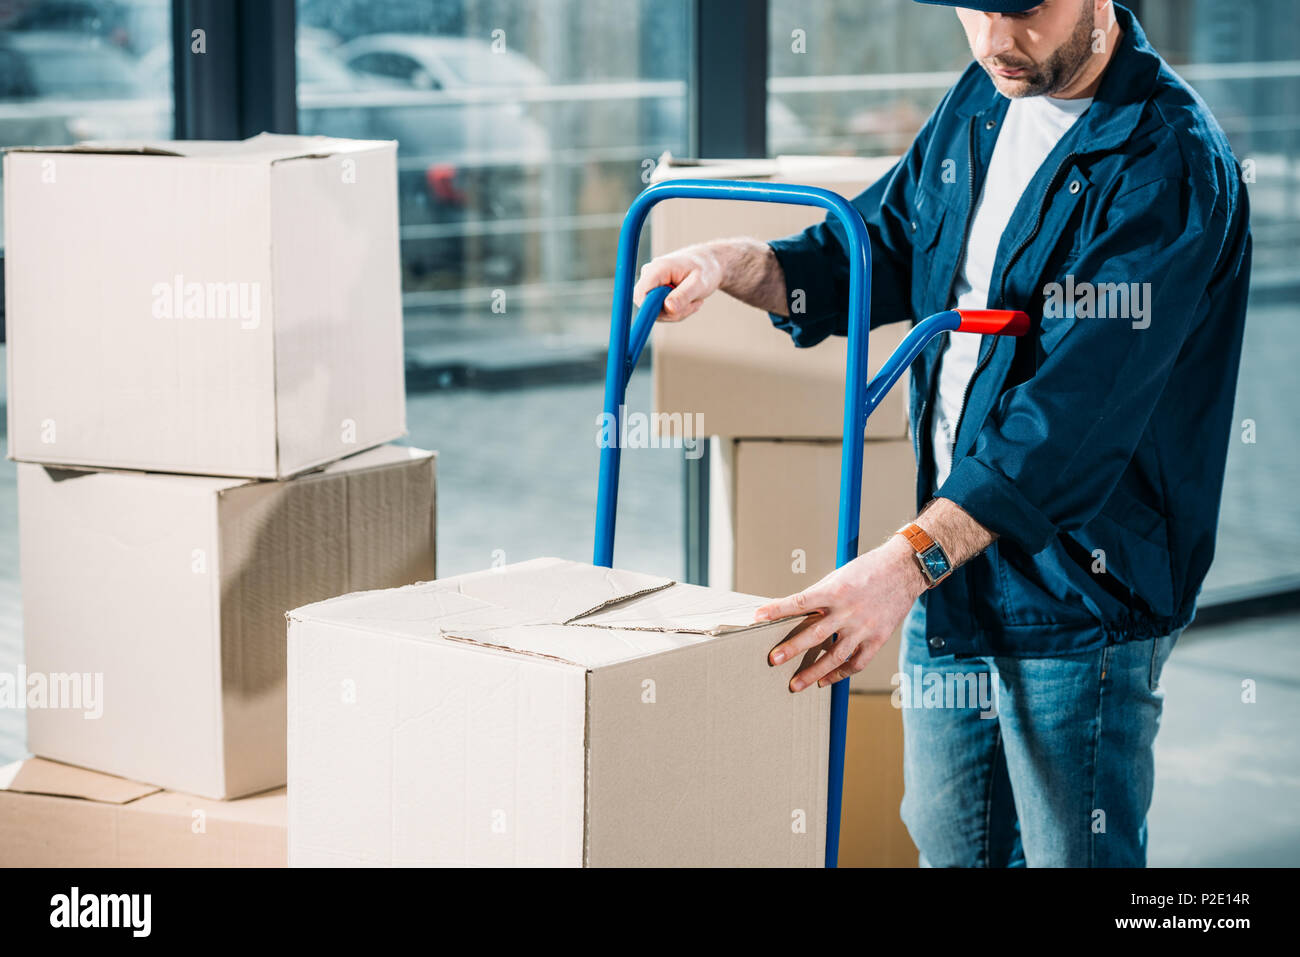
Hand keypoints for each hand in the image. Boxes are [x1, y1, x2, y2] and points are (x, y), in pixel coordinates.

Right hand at [631, 242, 724, 320]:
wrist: (708, 263)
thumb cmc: (706, 269)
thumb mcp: (700, 283)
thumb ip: (684, 296)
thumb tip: (668, 307)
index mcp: (657, 268)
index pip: (639, 294)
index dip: (651, 309)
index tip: (672, 311)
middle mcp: (649, 275)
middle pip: (648, 307)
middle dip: (671, 312)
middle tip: (693, 304)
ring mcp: (651, 284)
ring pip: (657, 312)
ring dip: (677, 312)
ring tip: (693, 300)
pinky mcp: (654, 292)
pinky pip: (661, 311)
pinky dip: (676, 310)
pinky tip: (688, 300)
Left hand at [754, 535, 929, 691]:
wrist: (904, 570)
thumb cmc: (868, 570)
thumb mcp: (839, 576)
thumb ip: (819, 596)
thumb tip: (794, 611)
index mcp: (835, 590)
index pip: (799, 601)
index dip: (777, 610)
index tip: (757, 617)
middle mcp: (848, 611)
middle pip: (815, 634)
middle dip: (792, 648)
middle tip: (772, 660)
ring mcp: (864, 627)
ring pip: (835, 656)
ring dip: (813, 672)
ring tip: (795, 684)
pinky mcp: (878, 639)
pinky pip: (857, 663)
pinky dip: (839, 674)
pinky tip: (825, 681)